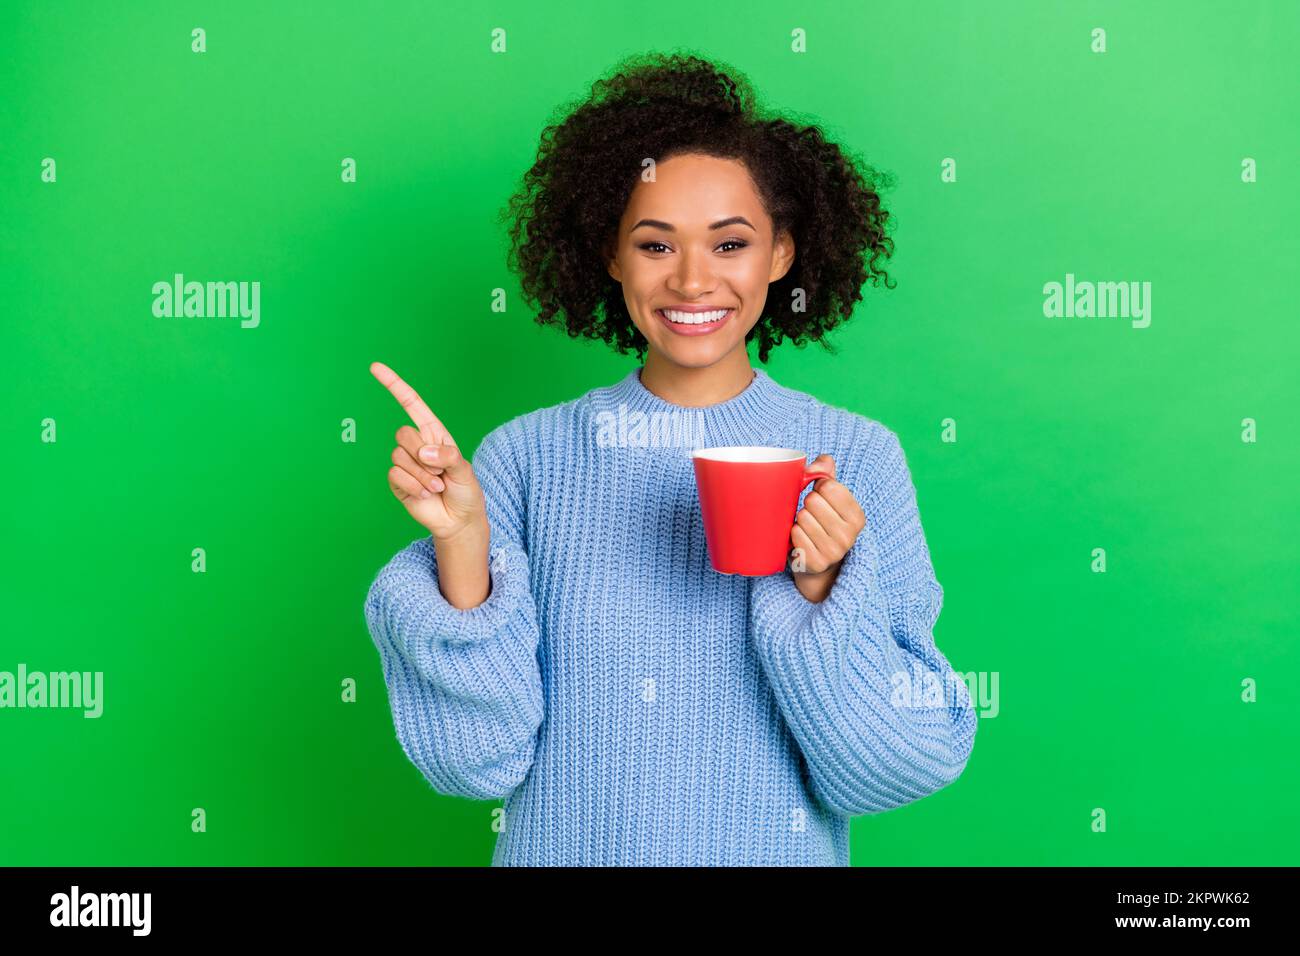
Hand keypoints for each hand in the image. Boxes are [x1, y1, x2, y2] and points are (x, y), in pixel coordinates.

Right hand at [370, 361, 486, 543]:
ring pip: (399, 457)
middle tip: (440, 473)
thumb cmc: (465, 491)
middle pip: (403, 434)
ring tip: (437, 486)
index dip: (394, 385)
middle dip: (422, 455)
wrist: (458, 520)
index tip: (375, 368)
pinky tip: (426, 494)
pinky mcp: (397, 481)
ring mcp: (406, 463)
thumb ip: (448, 457)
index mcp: (434, 433)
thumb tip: (424, 452)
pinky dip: (414, 486)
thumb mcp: (464, 470)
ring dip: (422, 476)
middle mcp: (417, 445)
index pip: (411, 404)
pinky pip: (396, 475)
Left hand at [789, 455, 866, 601]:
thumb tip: (820, 464)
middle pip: (813, 501)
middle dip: (806, 504)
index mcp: (857, 517)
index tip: (819, 497)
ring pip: (803, 518)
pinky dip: (792, 534)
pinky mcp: (816, 563)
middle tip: (811, 516)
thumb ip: (827, 473)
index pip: (828, 486)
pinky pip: (796, 535)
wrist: (818, 562)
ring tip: (805, 528)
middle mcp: (849, 536)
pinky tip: (799, 540)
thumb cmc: (822, 522)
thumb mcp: (830, 497)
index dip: (817, 488)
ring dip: (798, 520)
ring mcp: (833, 552)